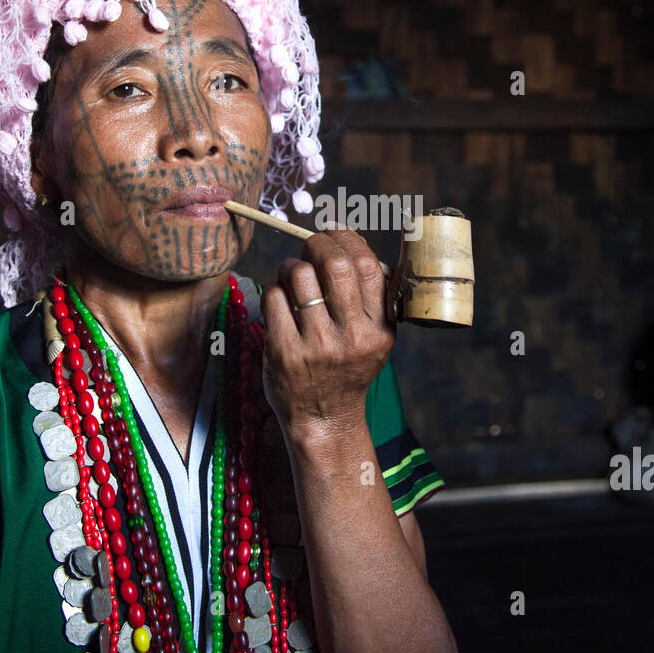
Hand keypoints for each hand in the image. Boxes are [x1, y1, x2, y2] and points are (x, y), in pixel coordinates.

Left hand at [260, 228, 394, 440]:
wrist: (325, 419)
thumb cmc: (348, 368)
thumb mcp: (376, 338)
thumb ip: (374, 298)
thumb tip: (351, 243)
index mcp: (379, 329)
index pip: (368, 266)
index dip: (349, 239)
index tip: (336, 232)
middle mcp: (351, 337)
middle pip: (334, 264)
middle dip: (318, 243)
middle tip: (311, 243)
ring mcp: (316, 346)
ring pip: (299, 275)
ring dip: (291, 265)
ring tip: (292, 275)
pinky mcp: (284, 353)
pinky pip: (274, 297)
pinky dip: (275, 290)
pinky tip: (281, 301)